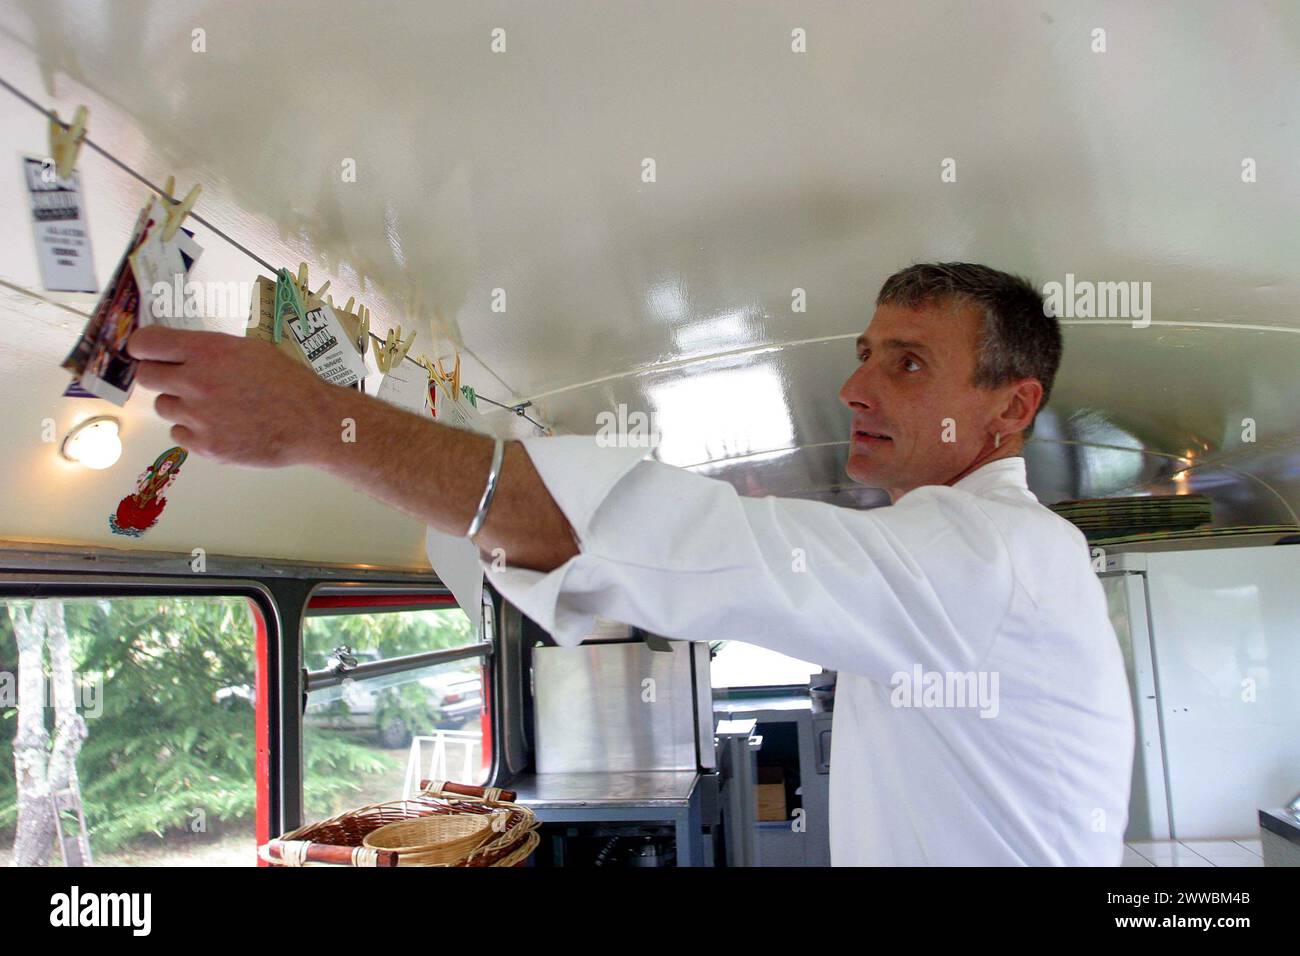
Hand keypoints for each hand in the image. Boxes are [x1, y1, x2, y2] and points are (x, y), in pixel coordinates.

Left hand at [127, 326, 339, 466]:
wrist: (311, 422)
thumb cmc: (286, 382)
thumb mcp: (249, 350)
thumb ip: (209, 351)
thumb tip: (176, 353)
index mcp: (208, 352)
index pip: (145, 343)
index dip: (141, 347)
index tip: (145, 352)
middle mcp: (196, 382)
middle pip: (146, 377)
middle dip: (159, 376)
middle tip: (181, 381)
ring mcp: (199, 417)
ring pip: (163, 407)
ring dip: (181, 405)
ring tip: (213, 406)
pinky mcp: (205, 446)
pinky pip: (178, 434)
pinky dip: (193, 430)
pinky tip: (219, 426)